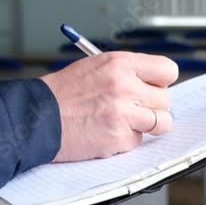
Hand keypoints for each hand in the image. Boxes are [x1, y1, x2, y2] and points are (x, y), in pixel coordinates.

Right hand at [42, 51, 178, 161]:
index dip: (161, 82)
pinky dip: (125, 140)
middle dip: (153, 107)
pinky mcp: (119, 137)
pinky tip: (106, 132)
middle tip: (133, 109)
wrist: (37, 118)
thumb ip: (126, 73)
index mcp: (120, 63)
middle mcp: (124, 85)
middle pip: (166, 99)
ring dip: (147, 126)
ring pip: (162, 123)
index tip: (153, 88)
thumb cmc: (63, 94)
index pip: (168, 70)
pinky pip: (138, 141)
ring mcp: (123, 113)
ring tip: (125, 122)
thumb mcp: (95, 67)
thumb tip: (154, 85)